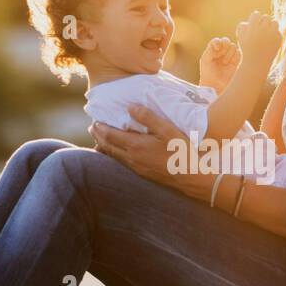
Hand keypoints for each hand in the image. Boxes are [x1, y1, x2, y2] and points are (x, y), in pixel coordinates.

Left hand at [89, 104, 212, 200]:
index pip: (110, 136)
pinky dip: (114, 156)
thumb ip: (148, 117)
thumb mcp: (167, 130)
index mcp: (136, 146)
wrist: (192, 177)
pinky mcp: (143, 174)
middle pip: (108, 147)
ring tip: (100, 140)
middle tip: (93, 129)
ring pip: (114, 157)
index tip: (94, 121)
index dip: (101, 128)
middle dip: (99, 137)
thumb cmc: (182, 151)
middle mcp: (132, 159)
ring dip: (105, 147)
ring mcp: (137, 168)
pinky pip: (122, 164)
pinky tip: (118, 154)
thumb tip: (130, 107)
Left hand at [198, 37, 239, 90]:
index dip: (218, 42)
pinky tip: (230, 63)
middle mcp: (221, 52)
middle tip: (221, 55)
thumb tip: (219, 43)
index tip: (217, 49)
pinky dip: (235, 56)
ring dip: (229, 54)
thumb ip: (210, 49)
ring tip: (224, 63)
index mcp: (213, 50)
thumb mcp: (205, 60)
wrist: (215, 86)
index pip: (217, 40)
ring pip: (233, 46)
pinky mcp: (237, 62)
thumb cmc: (207, 73)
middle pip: (226, 41)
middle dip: (225, 46)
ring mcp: (229, 56)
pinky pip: (239, 53)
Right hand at [236, 11, 280, 61]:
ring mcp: (272, 35)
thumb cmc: (247, 48)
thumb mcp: (240, 37)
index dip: (255, 18)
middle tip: (260, 28)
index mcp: (253, 27)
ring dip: (271, 26)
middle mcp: (263, 29)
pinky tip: (270, 40)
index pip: (256, 14)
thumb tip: (250, 19)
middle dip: (263, 22)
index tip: (254, 24)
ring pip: (275, 22)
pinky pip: (278, 32)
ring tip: (266, 31)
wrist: (256, 63)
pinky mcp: (279, 40)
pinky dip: (275, 35)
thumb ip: (242, 25)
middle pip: (266, 17)